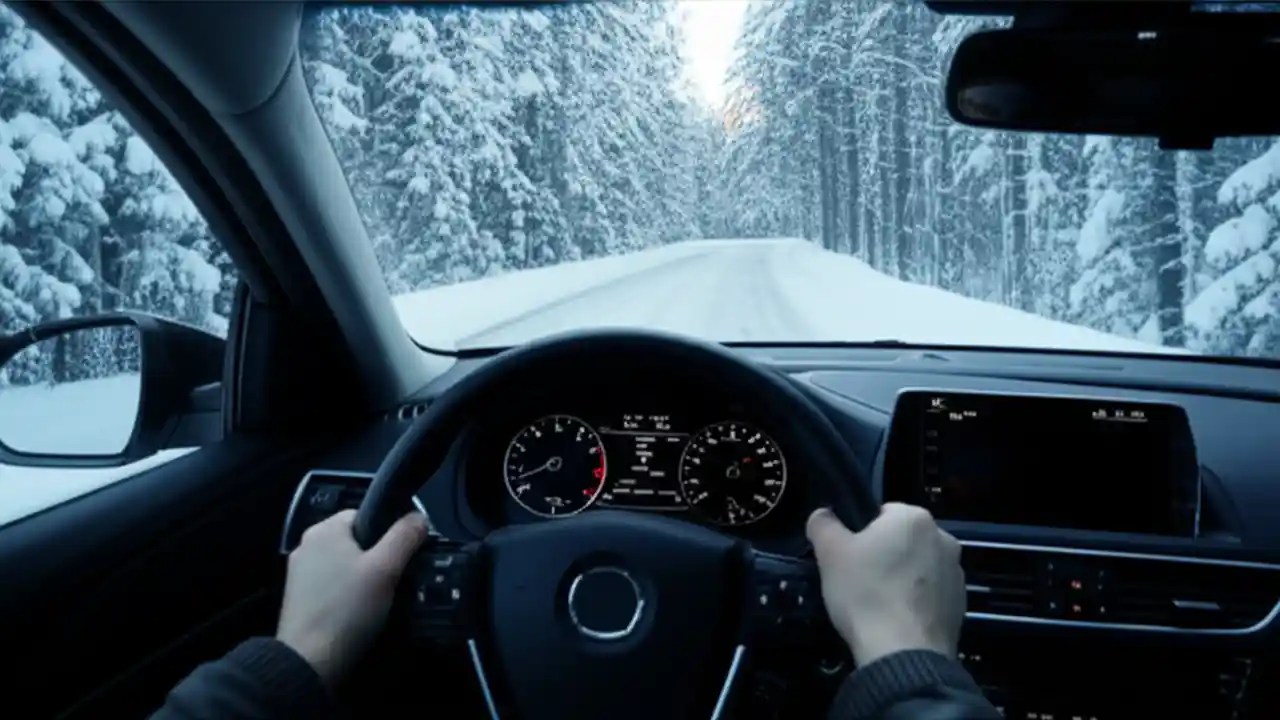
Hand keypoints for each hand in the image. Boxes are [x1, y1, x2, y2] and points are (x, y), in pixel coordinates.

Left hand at [276, 509, 427, 685]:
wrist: (309, 661)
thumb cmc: (348, 608)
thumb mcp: (386, 569)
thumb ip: (405, 537)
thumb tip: (419, 517)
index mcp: (324, 529)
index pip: (364, 515)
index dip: (388, 533)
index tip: (401, 558)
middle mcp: (306, 545)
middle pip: (354, 541)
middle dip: (376, 558)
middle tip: (393, 581)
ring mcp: (298, 573)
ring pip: (343, 564)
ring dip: (361, 577)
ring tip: (378, 600)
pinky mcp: (297, 598)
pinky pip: (331, 584)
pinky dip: (345, 594)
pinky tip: (357, 612)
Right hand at [807, 503, 964, 666]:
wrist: (903, 653)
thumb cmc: (866, 593)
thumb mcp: (830, 553)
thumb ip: (823, 523)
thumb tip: (823, 515)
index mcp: (914, 516)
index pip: (880, 513)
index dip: (859, 534)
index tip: (848, 558)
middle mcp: (943, 537)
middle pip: (902, 540)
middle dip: (883, 555)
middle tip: (859, 581)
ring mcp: (956, 573)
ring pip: (917, 567)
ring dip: (901, 578)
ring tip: (878, 605)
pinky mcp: (960, 604)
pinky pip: (930, 594)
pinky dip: (914, 602)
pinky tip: (897, 620)